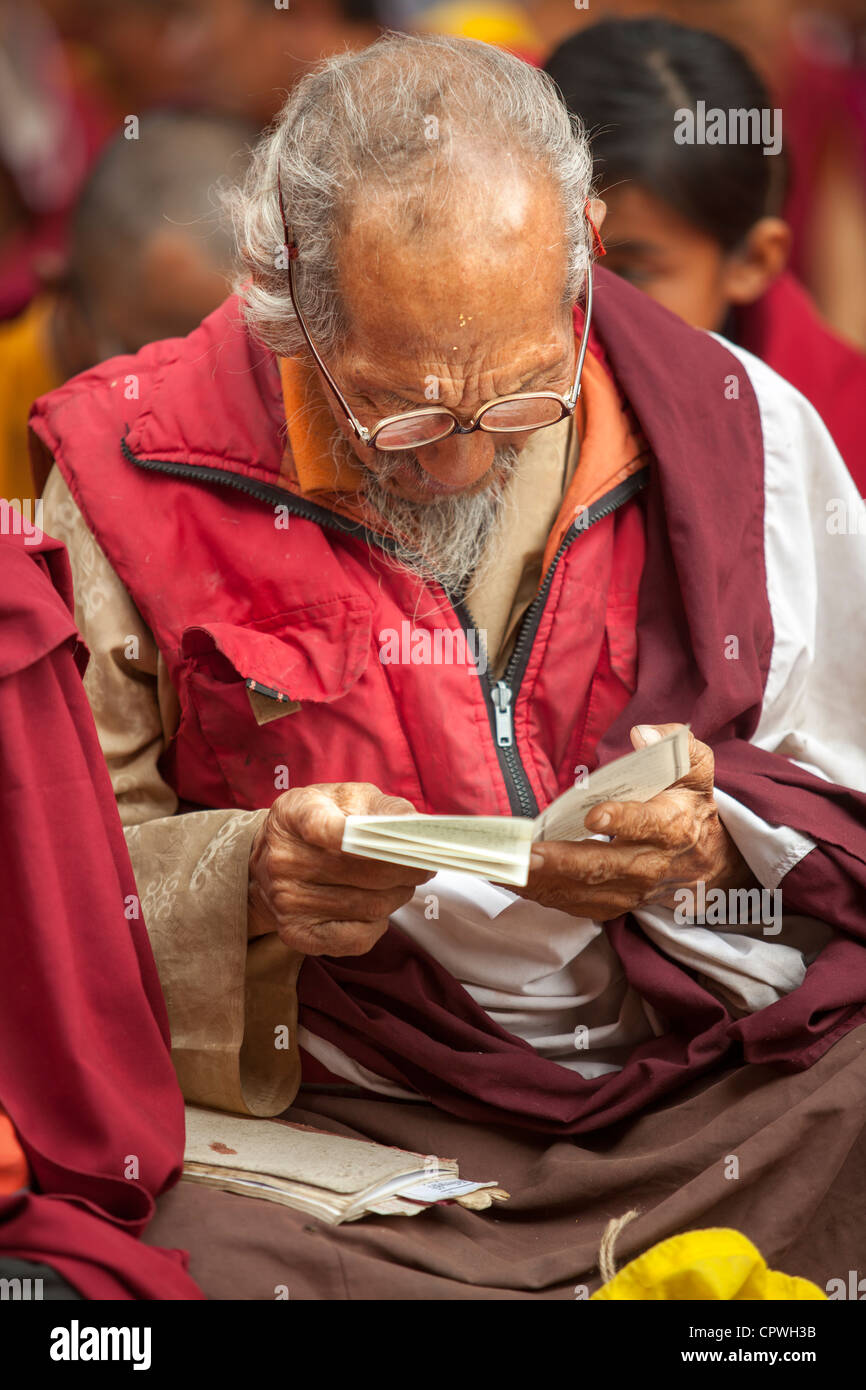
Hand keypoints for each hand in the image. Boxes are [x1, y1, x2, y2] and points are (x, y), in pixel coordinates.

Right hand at [248, 783, 432, 955]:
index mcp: (293, 816)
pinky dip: (378, 925)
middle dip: (408, 869)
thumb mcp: (343, 798)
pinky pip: (357, 938)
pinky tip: (376, 909)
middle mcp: (284, 860)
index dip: (361, 836)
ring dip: (398, 895)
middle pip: (366, 872)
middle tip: (424, 864)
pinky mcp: (297, 933)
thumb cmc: (320, 822)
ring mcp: (288, 900)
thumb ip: (382, 807)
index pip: (325, 827)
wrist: (268, 861)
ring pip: (370, 906)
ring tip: (402, 883)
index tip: (398, 838)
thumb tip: (416, 827)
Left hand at [514, 723, 754, 921]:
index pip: (647, 824)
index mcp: (672, 825)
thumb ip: (676, 745)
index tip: (594, 815)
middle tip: (528, 853)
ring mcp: (630, 889)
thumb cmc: (688, 805)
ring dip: (542, 881)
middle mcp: (650, 863)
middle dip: (563, 861)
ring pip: (582, 890)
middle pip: (603, 865)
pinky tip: (513, 879)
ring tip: (508, 868)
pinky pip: (573, 903)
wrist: (705, 860)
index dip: (623, 820)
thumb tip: (641, 734)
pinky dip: (541, 894)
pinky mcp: (612, 903)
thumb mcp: (695, 769)